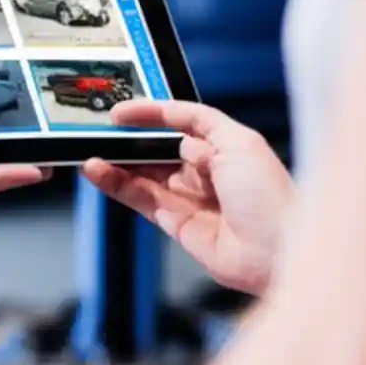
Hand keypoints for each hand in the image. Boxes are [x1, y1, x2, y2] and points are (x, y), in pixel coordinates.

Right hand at [82, 100, 293, 294]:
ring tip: (90, 151)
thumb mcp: (240, 143)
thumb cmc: (268, 196)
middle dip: (130, 139)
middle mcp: (206, 172)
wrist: (276, 252)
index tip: (124, 112)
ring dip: (116, 162)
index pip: (182, 122)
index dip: (153, 115)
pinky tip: (97, 172)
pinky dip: (116, 185)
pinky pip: (140, 199)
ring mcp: (189, 198)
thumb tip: (172, 127)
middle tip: (99, 130)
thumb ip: (203, 125)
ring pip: (143, 174)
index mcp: (226, 148)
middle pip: (158, 148)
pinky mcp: (175, 224)